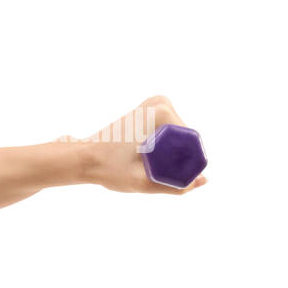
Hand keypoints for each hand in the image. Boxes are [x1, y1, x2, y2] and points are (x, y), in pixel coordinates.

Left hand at [60, 95, 208, 193]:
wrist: (82, 157)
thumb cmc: (108, 169)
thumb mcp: (142, 182)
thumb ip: (175, 185)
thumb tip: (204, 180)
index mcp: (161, 111)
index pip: (191, 143)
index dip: (184, 165)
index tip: (161, 176)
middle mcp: (160, 102)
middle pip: (185, 139)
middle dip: (176, 159)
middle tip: (148, 171)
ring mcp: (154, 104)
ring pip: (178, 138)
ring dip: (170, 155)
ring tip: (145, 164)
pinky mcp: (149, 110)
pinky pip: (169, 134)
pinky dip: (164, 148)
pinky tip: (148, 157)